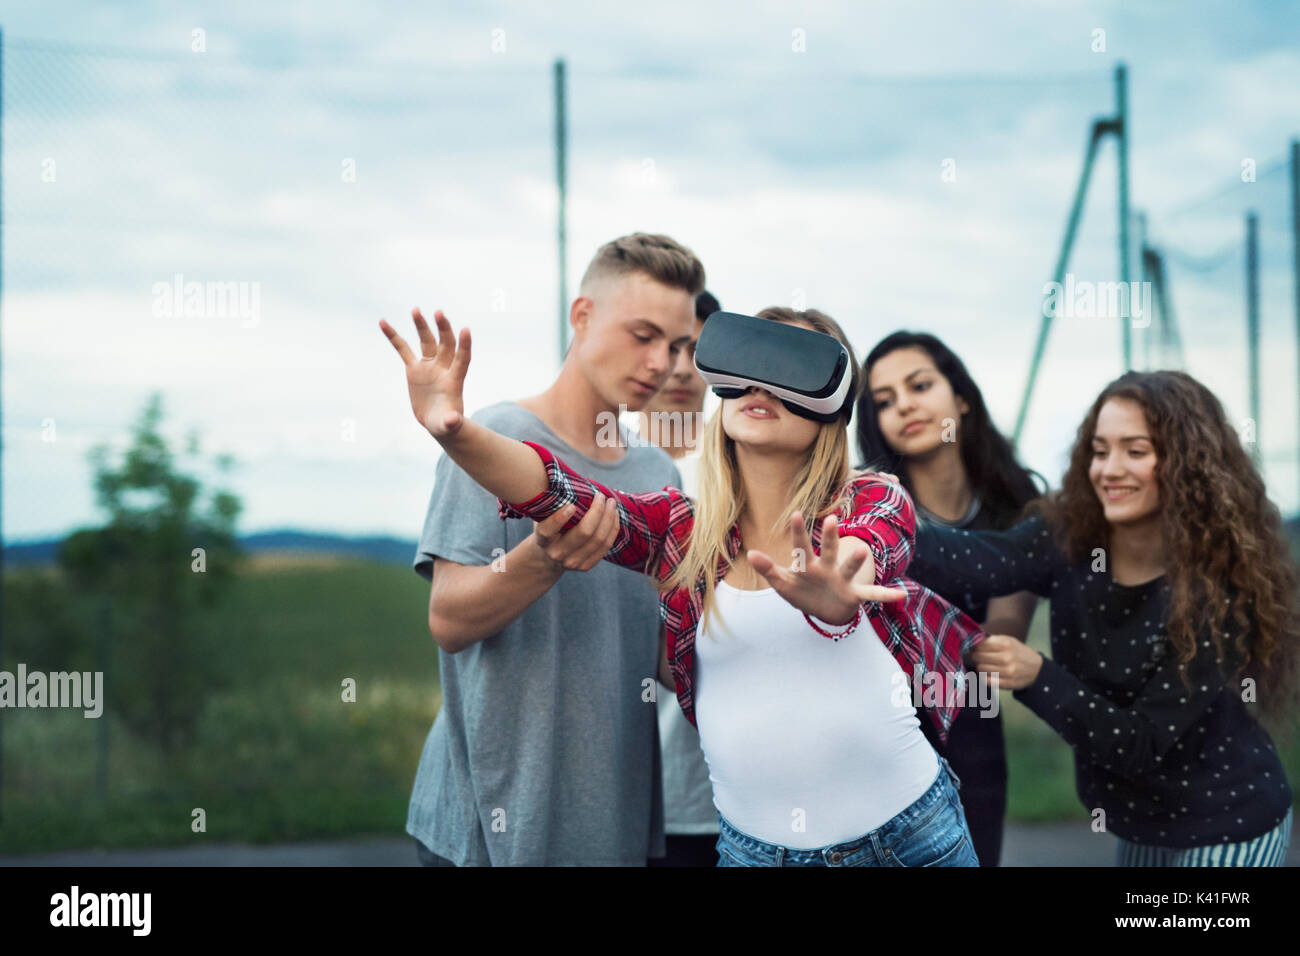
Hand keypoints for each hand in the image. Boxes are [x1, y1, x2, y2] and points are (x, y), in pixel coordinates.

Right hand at [379, 307, 471, 440]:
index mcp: (454, 380)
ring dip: (422, 325)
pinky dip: (394, 336)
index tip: (466, 329)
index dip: (465, 345)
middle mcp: (443, 368)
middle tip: (439, 313)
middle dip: (443, 329)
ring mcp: (429, 366)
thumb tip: (454, 421)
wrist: (437, 421)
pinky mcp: (414, 368)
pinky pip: (403, 349)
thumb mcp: (449, 424)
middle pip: (445, 344)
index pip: (462, 359)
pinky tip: (383, 322)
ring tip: (416, 310)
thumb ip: (452, 421)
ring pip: (426, 341)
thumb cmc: (446, 423)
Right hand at [531, 492, 619, 571]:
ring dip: (609, 518)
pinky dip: (613, 529)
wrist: (549, 556)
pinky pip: (605, 546)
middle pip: (583, 533)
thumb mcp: (544, 515)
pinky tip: (614, 516)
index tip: (571, 506)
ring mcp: (572, 563)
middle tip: (601, 496)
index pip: (548, 530)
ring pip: (598, 540)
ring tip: (612, 503)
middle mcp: (557, 553)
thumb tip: (567, 480)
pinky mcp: (586, 566)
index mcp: (543, 540)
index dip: (559, 518)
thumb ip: (554, 502)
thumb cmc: (550, 526)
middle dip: (597, 512)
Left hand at [747, 511, 906, 624]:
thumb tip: (749, 554)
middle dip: (830, 538)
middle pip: (828, 550)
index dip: (799, 532)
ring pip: (849, 568)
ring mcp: (842, 580)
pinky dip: (885, 595)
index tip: (797, 514)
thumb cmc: (801, 591)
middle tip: (832, 519)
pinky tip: (902, 593)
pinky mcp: (854, 595)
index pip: (802, 546)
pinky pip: (871, 594)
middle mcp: (827, 567)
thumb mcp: (783, 583)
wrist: (824, 610)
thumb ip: (768, 569)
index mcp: (807, 564)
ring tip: (863, 549)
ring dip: (856, 560)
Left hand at [967, 635, 1042, 689]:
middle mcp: (1006, 658)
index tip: (975, 648)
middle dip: (976, 657)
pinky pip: (986, 680)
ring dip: (980, 667)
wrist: (1036, 669)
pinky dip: (985, 677)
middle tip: (978, 657)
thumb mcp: (1009, 641)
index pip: (979, 645)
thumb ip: (992, 640)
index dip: (975, 646)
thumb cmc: (1018, 652)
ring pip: (980, 669)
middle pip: (977, 657)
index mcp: (1006, 644)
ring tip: (985, 665)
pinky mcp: (1007, 683)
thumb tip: (972, 640)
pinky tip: (989, 674)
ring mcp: (1007, 671)